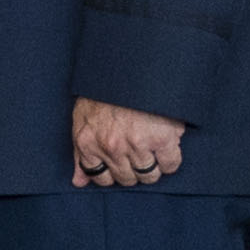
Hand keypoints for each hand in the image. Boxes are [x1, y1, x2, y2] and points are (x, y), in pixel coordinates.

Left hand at [70, 98, 187, 187]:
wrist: (130, 66)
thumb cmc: (104, 91)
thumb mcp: (82, 119)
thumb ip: (80, 153)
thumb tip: (79, 182)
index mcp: (89, 143)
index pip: (101, 178)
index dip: (113, 173)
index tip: (121, 164)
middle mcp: (111, 148)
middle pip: (127, 179)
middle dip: (133, 171)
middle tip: (139, 155)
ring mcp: (137, 144)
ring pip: (148, 176)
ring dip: (153, 168)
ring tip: (154, 152)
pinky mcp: (162, 138)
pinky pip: (170, 165)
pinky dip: (170, 161)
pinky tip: (167, 148)